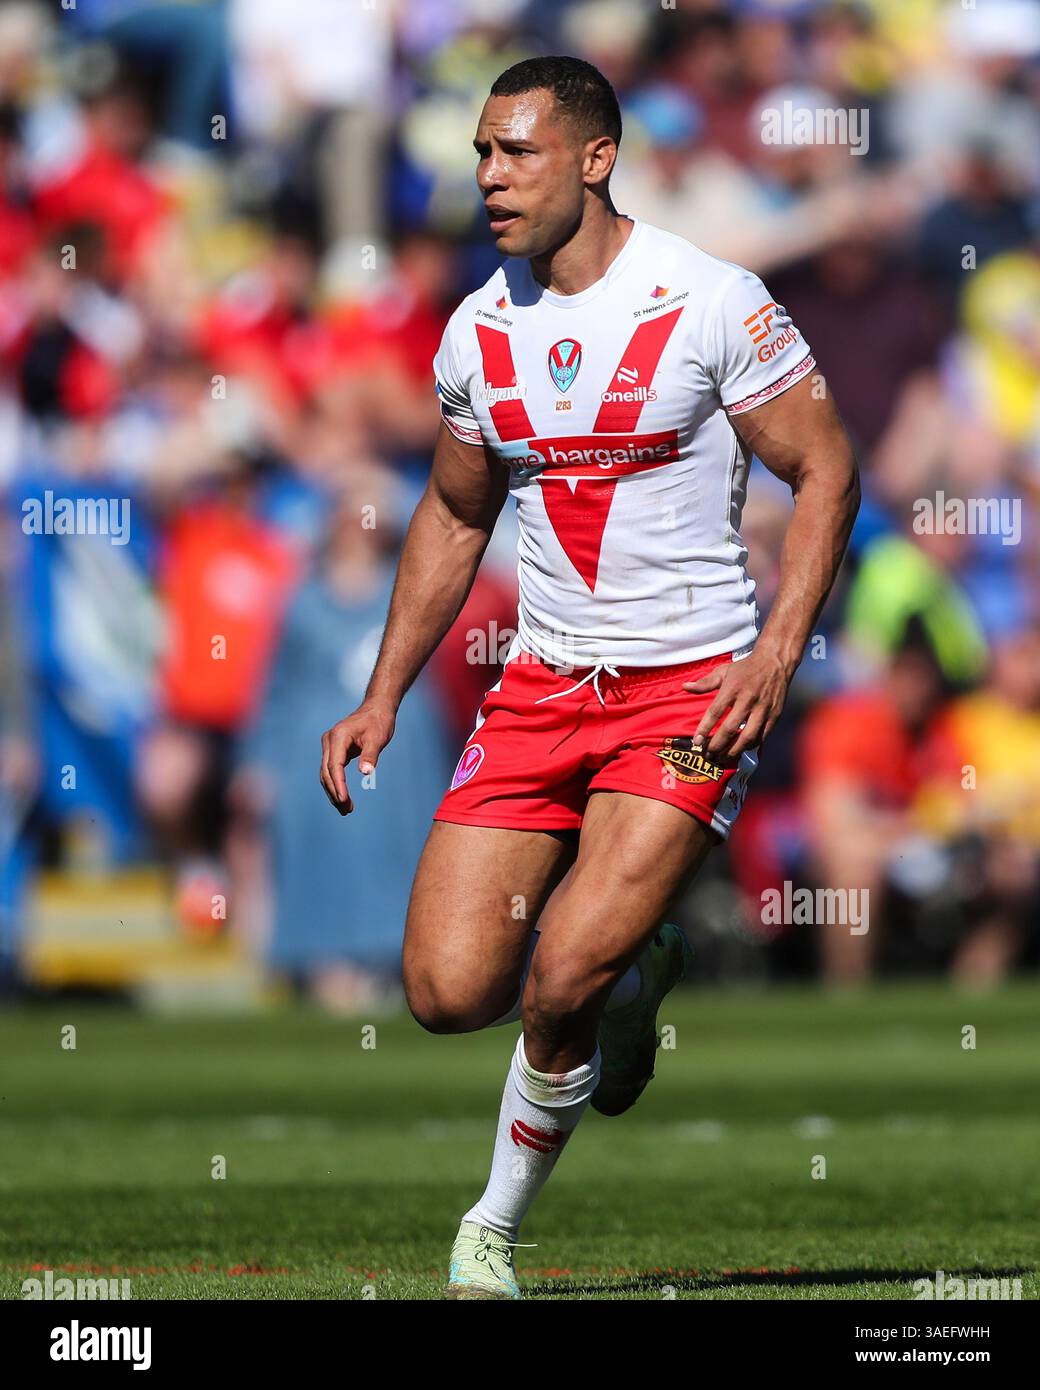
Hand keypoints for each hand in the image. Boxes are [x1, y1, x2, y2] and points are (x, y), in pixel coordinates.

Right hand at [319, 699, 396, 815]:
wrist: (376, 708)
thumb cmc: (379, 721)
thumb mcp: (378, 738)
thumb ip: (370, 755)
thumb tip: (365, 773)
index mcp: (338, 736)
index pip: (334, 765)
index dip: (338, 784)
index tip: (344, 800)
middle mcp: (329, 740)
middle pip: (327, 772)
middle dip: (335, 792)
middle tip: (347, 810)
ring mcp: (329, 745)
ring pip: (326, 773)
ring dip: (334, 791)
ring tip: (346, 810)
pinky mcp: (333, 750)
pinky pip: (331, 770)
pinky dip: (336, 784)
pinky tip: (343, 797)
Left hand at [682, 647, 792, 760]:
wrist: (775, 662)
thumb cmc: (746, 668)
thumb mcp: (723, 671)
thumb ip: (704, 683)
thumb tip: (685, 687)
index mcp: (732, 688)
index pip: (715, 712)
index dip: (704, 729)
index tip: (696, 741)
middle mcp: (747, 700)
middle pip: (730, 729)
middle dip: (717, 745)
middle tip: (708, 755)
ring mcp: (763, 709)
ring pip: (747, 737)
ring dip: (734, 750)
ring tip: (723, 757)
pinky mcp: (775, 715)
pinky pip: (762, 736)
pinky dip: (750, 746)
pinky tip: (741, 750)